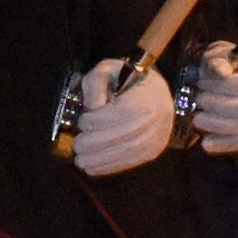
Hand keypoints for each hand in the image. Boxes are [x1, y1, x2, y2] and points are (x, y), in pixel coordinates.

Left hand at [60, 58, 176, 177]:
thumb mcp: (108, 70)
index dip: (102, 120)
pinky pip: (133, 161)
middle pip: (128, 134)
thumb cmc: (126, 80)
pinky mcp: (154, 149)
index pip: (126, 110)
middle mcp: (160, 115)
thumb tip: (93, 108)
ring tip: (82, 160)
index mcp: (149, 92)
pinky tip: (94, 167)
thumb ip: (96, 84)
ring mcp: (159, 135)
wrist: (152, 93)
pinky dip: (111, 166)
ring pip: (131, 151)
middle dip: (98, 143)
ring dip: (103, 159)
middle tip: (77, 146)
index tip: (83, 121)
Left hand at [176, 39, 237, 153]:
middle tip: (198, 102)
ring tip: (197, 120)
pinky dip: (225, 145)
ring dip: (218, 126)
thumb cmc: (231, 64)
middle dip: (218, 107)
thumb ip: (219, 60)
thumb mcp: (224, 54)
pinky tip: (206, 144)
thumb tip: (220, 73)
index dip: (218, 87)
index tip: (201, 84)